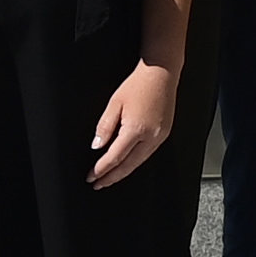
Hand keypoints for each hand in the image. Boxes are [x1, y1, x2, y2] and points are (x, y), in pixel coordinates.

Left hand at [88, 59, 176, 187]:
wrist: (161, 73)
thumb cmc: (139, 84)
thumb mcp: (114, 103)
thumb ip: (104, 127)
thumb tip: (97, 145)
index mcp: (136, 129)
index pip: (115, 157)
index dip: (101, 170)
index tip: (91, 176)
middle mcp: (151, 136)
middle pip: (128, 166)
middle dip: (111, 177)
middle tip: (98, 184)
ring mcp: (160, 136)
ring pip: (139, 162)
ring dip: (123, 172)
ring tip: (110, 177)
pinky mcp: (164, 133)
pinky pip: (148, 154)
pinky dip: (135, 162)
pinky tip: (127, 163)